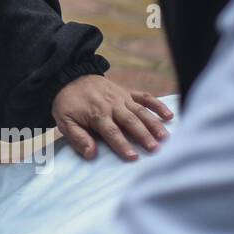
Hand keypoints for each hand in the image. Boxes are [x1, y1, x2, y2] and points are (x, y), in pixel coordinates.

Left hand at [52, 74, 171, 160]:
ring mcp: (122, 97)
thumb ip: (77, 137)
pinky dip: (157, 105)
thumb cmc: (68, 103)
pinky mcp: (127, 92)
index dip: (122, 145)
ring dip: (154, 124)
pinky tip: (169, 116)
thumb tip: (91, 154)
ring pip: (141, 111)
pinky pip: (145, 97)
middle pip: (130, 122)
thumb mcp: (64, 121)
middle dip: (143, 136)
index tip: (133, 157)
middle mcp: (112, 105)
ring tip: (165, 137)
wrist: (69, 76)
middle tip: (155, 149)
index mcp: (97, 114)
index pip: (112, 132)